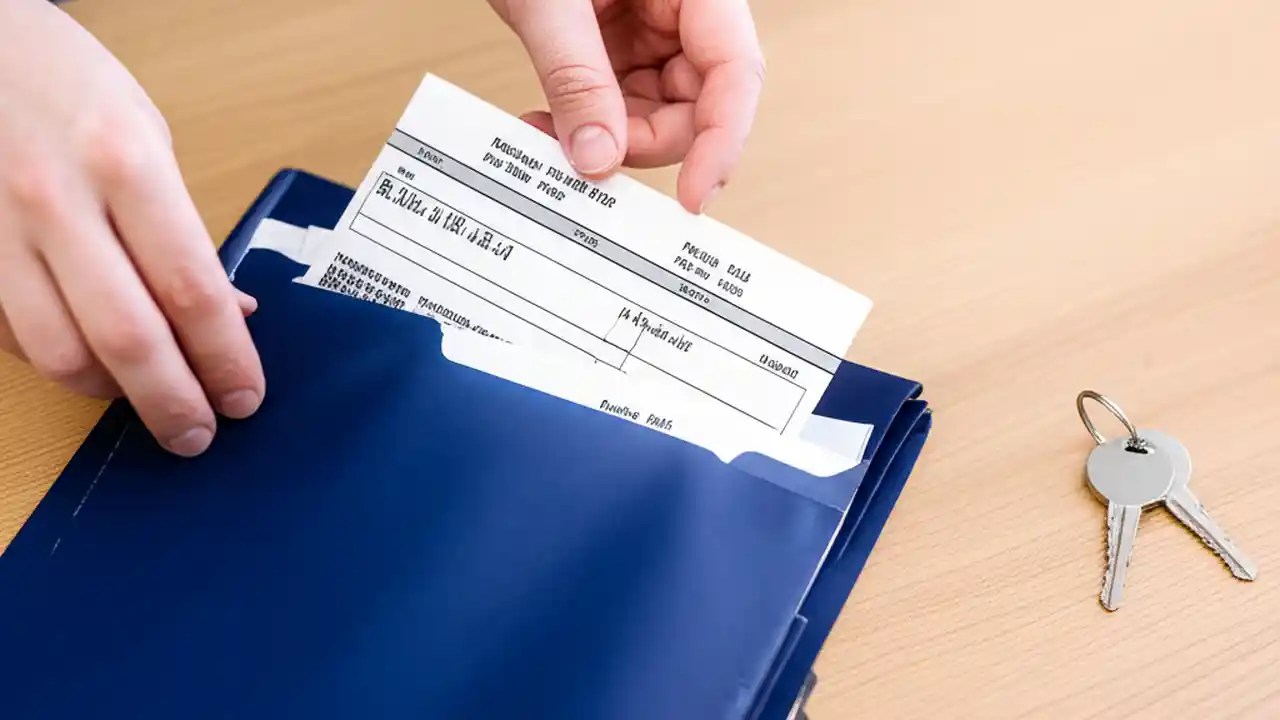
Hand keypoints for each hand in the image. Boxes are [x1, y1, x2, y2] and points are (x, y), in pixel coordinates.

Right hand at [0, 0, 263, 456]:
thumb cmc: (73, 90)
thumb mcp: (150, 140)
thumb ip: (183, 230)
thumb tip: (229, 313)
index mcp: (125, 164)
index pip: (192, 291)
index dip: (225, 359)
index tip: (245, 397)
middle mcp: (58, 202)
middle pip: (128, 338)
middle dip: (174, 402)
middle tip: (200, 434)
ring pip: (61, 354)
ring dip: (115, 394)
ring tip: (151, 400)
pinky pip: (16, 340)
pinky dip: (63, 364)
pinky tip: (95, 362)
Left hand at [488, 0, 764, 212]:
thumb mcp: (549, 1)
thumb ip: (575, 78)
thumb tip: (597, 159)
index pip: (735, 73)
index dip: (722, 141)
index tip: (694, 198)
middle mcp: (686, 11)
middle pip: (697, 106)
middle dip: (642, 143)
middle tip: (585, 160)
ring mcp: (654, 32)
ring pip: (657, 115)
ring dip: (606, 140)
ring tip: (547, 133)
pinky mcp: (621, 47)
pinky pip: (620, 105)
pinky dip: (586, 125)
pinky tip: (549, 124)